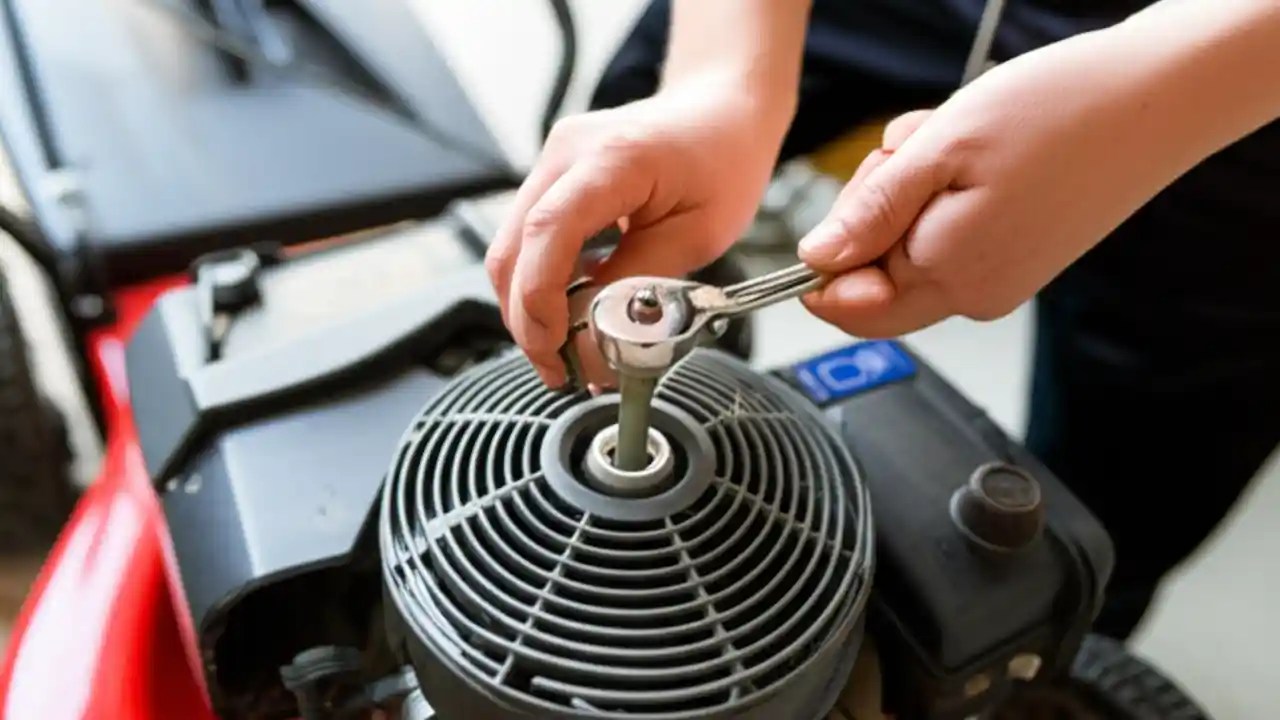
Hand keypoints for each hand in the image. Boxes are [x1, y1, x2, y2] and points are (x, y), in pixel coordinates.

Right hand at [486, 80, 791, 385]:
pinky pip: (528, 239)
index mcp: (612, 160)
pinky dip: (540, 283)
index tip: (556, 347)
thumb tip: (601, 343)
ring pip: (511, 248)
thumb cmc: (722, 159)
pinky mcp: (552, 178)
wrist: (720, 108)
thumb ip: (645, 286)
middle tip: (559, 370)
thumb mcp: (699, 234)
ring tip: (564, 353)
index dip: (539, 299)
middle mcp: (567, 153)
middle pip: (512, 248)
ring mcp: (553, 161)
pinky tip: (569, 314)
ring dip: (528, 307)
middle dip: (526, 320)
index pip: (548, 232)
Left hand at [797, 25, 1222, 336]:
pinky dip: (943, 188)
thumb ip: (870, 215)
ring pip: (909, 243)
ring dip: (910, 189)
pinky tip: (975, 151)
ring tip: (952, 144)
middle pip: (875, 275)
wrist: (1154, 96)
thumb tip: (818, 260)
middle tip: (907, 155)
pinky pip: (948, 229)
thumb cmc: (1059, 113)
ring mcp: (1001, 275)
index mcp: (952, 278)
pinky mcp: (1018, 252)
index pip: (851, 308)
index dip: (825, 265)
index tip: (831, 214)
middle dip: (872, 210)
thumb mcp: (937, 152)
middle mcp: (977, 292)